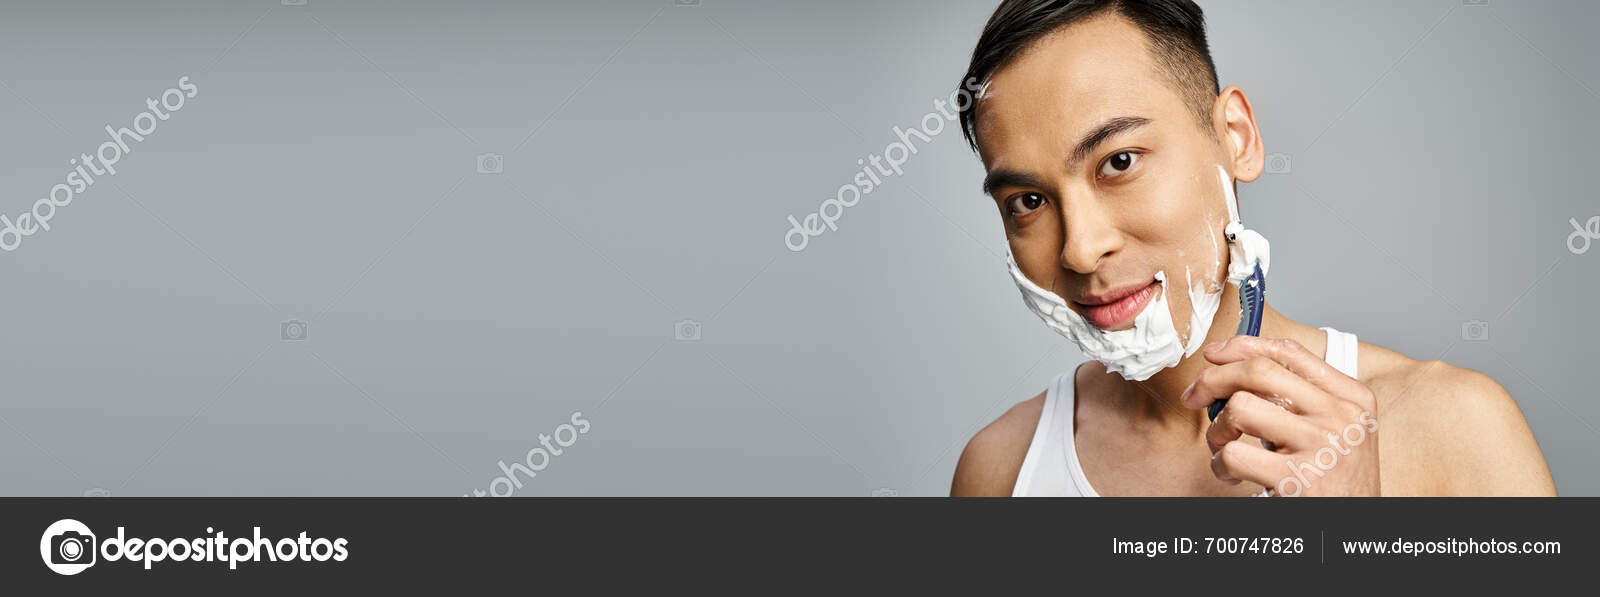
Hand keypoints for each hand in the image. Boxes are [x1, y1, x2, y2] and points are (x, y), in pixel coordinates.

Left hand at [1179, 336, 1380, 496]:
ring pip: (1240, 409)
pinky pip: (1234, 453)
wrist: (1354, 530)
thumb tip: (1236, 362)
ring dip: (1217, 431)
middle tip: (1194, 397)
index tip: (1214, 356)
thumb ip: (1302, 396)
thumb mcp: (1336, 431)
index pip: (1290, 353)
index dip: (1242, 347)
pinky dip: (1220, 465)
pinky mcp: (1298, 479)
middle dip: (1214, 380)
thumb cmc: (1336, 482)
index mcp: (1352, 398)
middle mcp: (1341, 416)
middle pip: (1259, 371)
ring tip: (1224, 449)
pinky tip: (1231, 475)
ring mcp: (1322, 446)